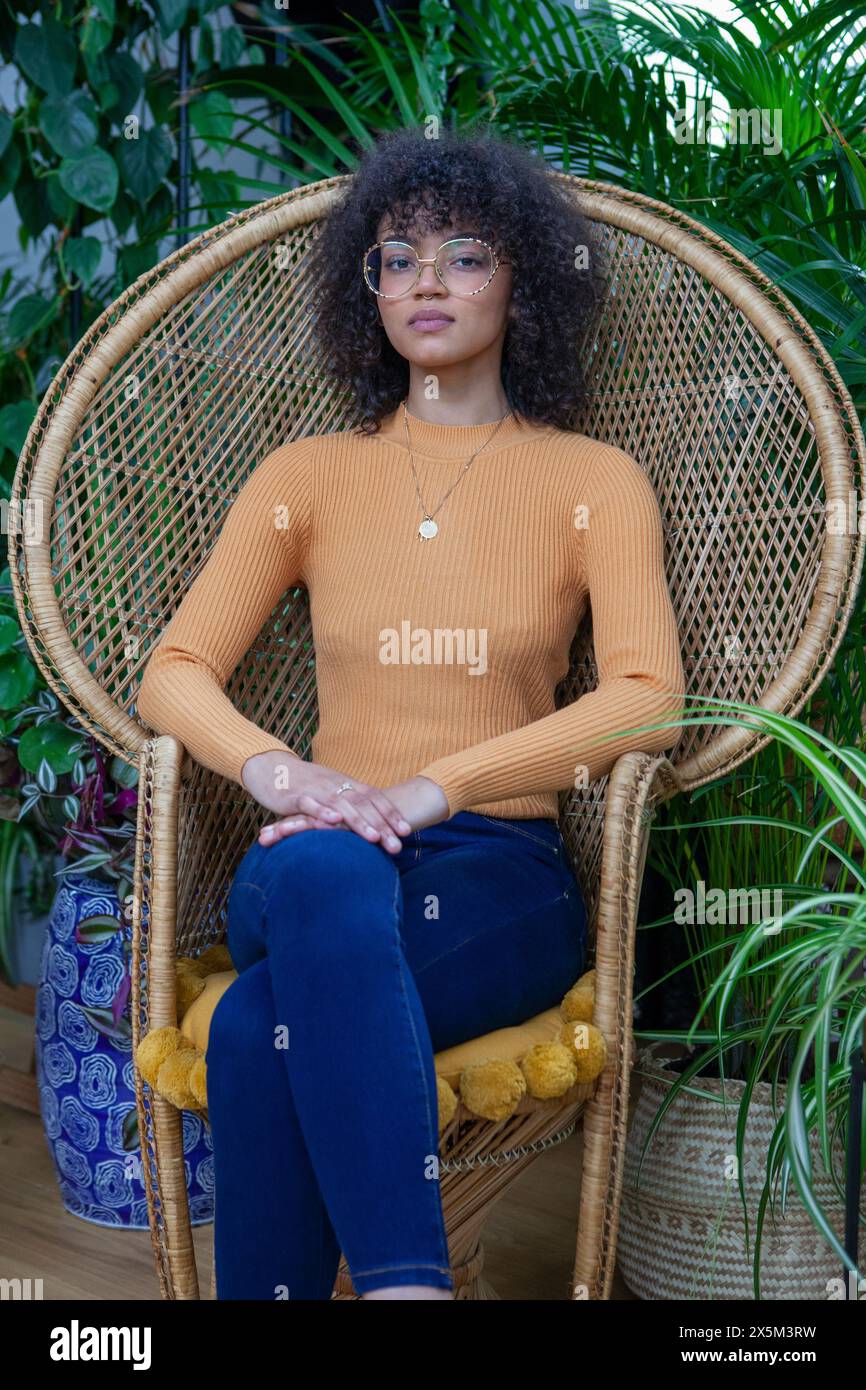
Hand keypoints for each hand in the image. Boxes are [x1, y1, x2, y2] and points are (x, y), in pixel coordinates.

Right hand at [242, 751, 414, 850]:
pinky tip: (334, 822)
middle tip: (397, 845)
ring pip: (341, 805)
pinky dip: (322, 812)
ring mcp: (315, 789)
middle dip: (382, 825)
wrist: (269, 766)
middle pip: (363, 804)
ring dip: (359, 821)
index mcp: (345, 783)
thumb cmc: (302, 783)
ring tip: (374, 838)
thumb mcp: (329, 791)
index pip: (373, 797)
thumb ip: (347, 804)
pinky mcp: (294, 795)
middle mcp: (334, 784)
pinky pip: (310, 803)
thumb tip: (370, 820)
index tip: (406, 831)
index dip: (390, 814)